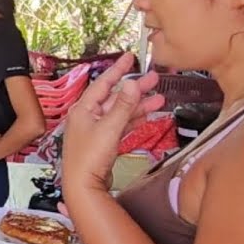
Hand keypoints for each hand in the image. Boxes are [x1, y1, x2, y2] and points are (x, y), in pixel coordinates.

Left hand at [61, 53, 163, 195]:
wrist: (83, 186)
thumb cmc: (90, 157)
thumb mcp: (109, 128)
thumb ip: (123, 106)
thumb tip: (132, 83)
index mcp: (83, 109)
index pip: (103, 83)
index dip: (118, 70)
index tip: (130, 57)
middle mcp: (87, 117)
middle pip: (114, 98)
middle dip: (135, 89)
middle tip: (155, 79)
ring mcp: (94, 131)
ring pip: (119, 113)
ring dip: (138, 106)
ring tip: (159, 99)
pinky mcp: (102, 144)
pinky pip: (120, 127)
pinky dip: (133, 121)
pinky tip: (146, 116)